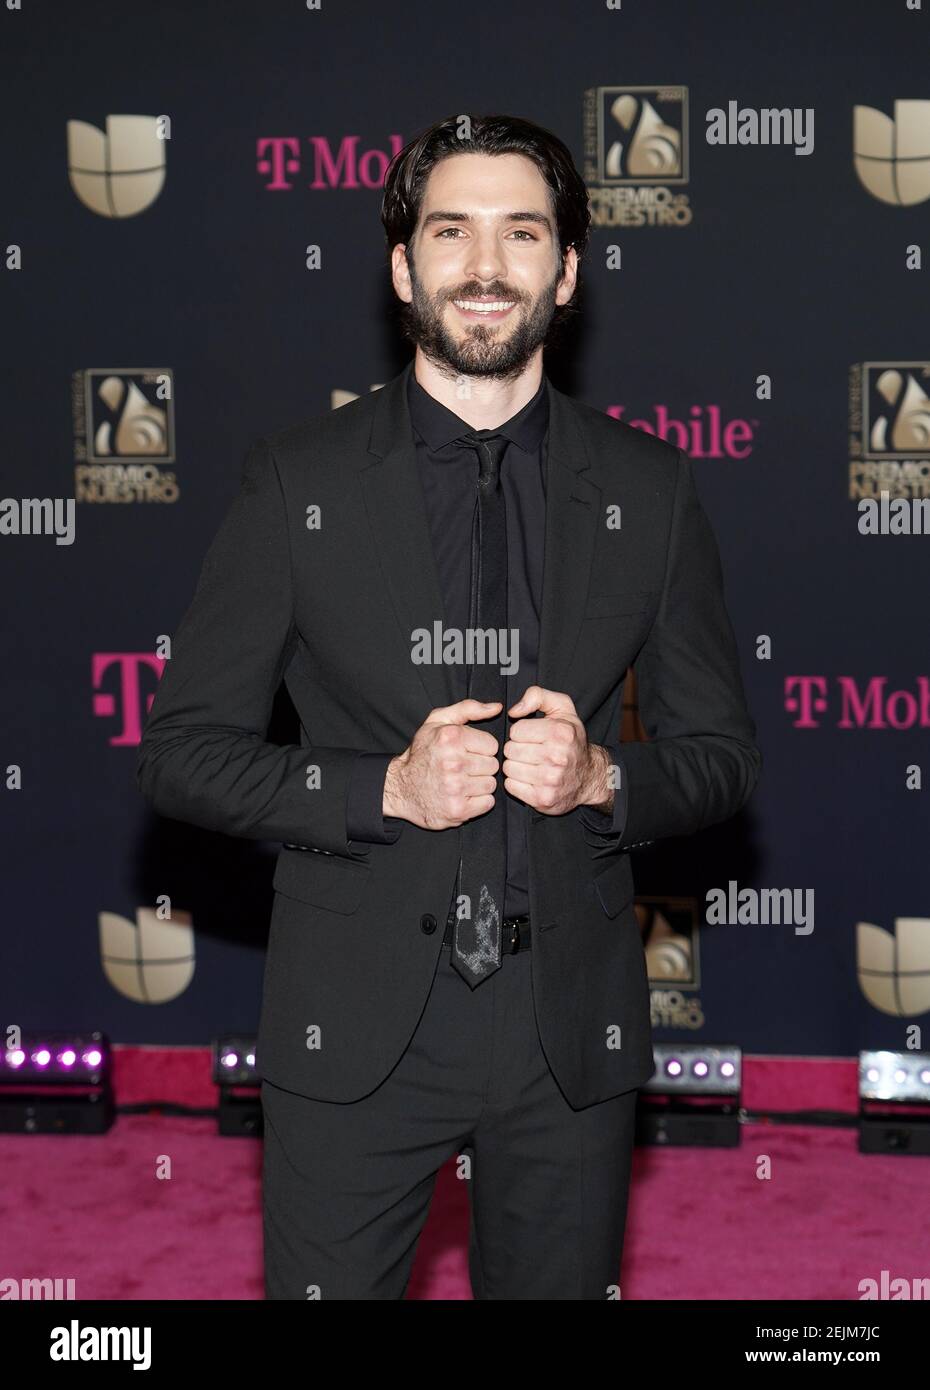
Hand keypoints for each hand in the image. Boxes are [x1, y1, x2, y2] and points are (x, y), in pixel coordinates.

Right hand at [383, 699, 501, 829]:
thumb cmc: (422, 753)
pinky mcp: (458, 809)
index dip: (480, 748)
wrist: (400, 788)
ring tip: (460, 782)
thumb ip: (469, 709)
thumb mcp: (438, 722)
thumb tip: (497, 707)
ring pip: (491, 784)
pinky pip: (487, 803)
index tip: (465, 752)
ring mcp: (455, 788)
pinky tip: (461, 795)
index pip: (492, 745)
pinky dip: (477, 801)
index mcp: (450, 737)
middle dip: (480, 766)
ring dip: (479, 784)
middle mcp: (453, 762)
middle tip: (461, 768)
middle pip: (493, 765)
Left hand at [503, 686, 612, 816]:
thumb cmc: (570, 740)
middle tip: (530, 752)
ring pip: (509, 768)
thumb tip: (513, 711)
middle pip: (510, 750)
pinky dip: (516, 783)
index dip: (521, 733)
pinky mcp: (543, 799)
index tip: (532, 737)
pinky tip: (529, 779)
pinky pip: (511, 786)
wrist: (589, 777)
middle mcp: (558, 756)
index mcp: (561, 732)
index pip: (516, 730)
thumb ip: (537, 695)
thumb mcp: (562, 708)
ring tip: (530, 765)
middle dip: (517, 750)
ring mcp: (551, 780)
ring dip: (516, 766)